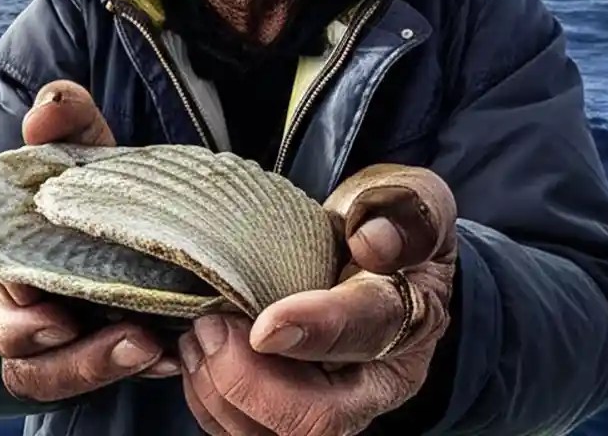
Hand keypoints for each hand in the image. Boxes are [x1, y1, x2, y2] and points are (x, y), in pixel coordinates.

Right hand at [0, 80, 180, 401]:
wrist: (111, 221)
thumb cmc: (82, 185)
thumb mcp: (77, 148)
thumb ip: (66, 119)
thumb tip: (49, 106)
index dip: (14, 308)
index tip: (45, 298)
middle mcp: (13, 310)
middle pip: (18, 352)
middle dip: (66, 354)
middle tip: (126, 337)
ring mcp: (50, 344)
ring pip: (52, 377)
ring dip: (100, 367)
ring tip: (153, 349)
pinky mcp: (88, 359)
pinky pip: (99, 380)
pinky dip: (135, 370)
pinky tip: (174, 360)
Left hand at [177, 164, 457, 434]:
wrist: (372, 247)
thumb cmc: (387, 220)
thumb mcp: (410, 196)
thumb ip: (402, 211)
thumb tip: (373, 241)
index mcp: (411, 319)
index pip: (368, 333)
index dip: (314, 331)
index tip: (263, 325)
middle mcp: (376, 380)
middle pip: (319, 421)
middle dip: (249, 383)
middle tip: (209, 326)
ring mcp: (333, 405)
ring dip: (219, 393)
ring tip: (198, 334)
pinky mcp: (290, 413)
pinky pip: (243, 432)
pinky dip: (208, 401)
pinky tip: (196, 356)